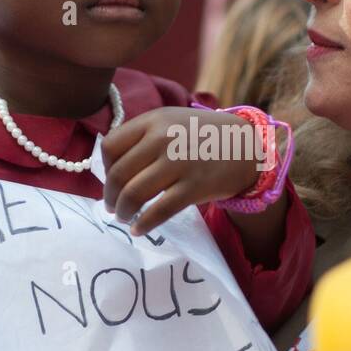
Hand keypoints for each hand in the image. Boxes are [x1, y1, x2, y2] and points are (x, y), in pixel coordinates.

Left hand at [101, 107, 261, 236]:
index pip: (110, 147)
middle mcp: (162, 139)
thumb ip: (142, 136)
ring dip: (123, 211)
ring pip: (134, 194)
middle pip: (118, 174)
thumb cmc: (202, 135)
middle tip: (112, 206)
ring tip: (124, 217)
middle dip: (110, 197)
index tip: (111, 181)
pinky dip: (144, 224)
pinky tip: (139, 230)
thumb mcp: (171, 121)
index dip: (104, 169)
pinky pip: (159, 211)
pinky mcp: (194, 187)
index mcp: (153, 121)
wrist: (246, 144)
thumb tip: (110, 169)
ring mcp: (179, 163)